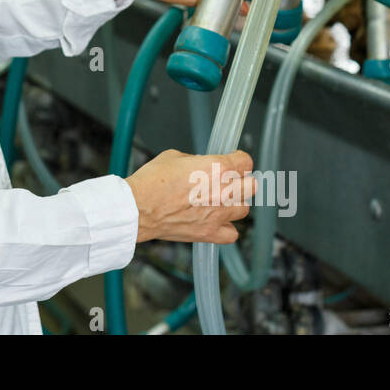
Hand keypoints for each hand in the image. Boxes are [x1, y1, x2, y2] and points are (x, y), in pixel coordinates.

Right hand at [124, 149, 256, 243]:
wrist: (138, 208)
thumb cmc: (151, 181)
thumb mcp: (174, 156)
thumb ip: (197, 161)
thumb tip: (202, 166)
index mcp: (216, 168)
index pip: (246, 161)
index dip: (239, 159)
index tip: (234, 160)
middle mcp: (223, 191)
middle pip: (251, 185)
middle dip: (240, 181)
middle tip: (227, 180)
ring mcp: (218, 214)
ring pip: (244, 209)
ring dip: (234, 204)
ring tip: (219, 201)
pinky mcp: (209, 233)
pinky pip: (232, 233)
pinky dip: (227, 228)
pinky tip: (216, 221)